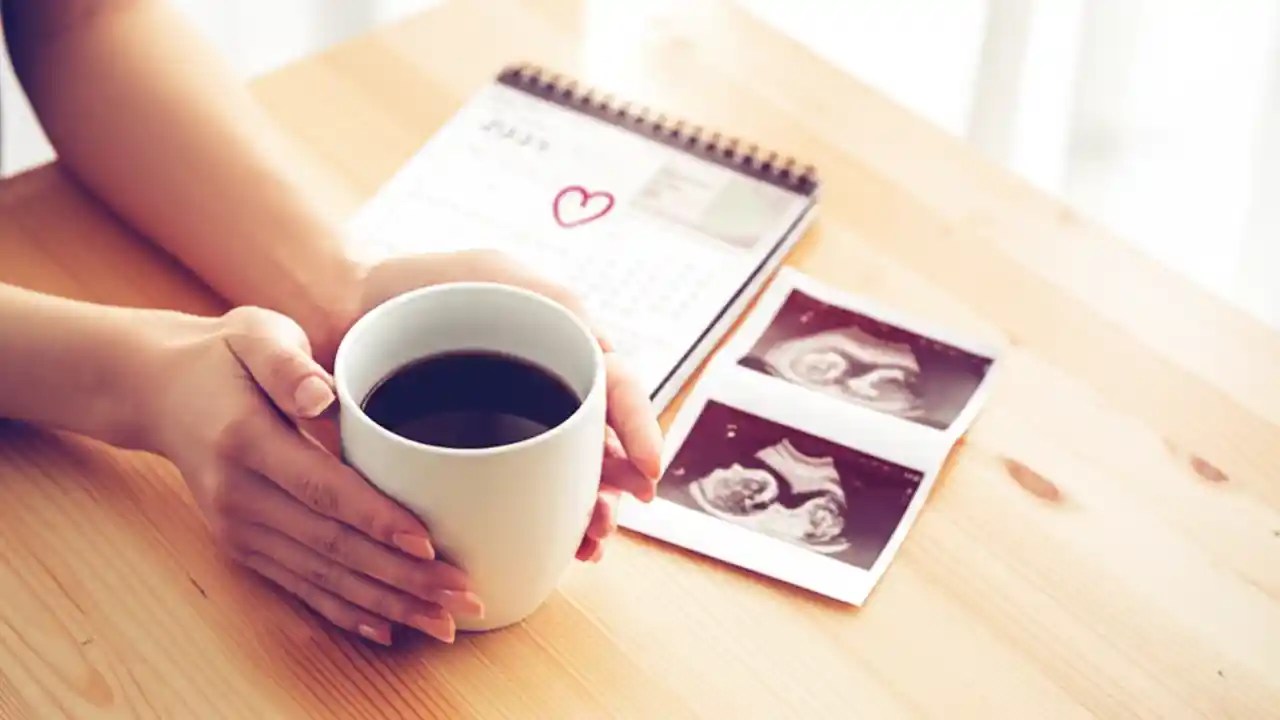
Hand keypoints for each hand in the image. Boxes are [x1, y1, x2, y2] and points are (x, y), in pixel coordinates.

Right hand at [138, 306, 481, 644]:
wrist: (158, 391)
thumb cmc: (223, 356)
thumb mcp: (253, 335)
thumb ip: (287, 364)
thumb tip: (321, 396)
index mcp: (247, 441)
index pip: (324, 489)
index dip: (378, 519)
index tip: (430, 544)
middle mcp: (240, 496)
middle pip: (332, 546)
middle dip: (402, 577)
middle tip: (463, 596)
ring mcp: (239, 528)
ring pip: (322, 577)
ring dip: (386, 604)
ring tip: (443, 624)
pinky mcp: (243, 545)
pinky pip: (299, 586)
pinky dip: (345, 611)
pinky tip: (388, 627)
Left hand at [349, 250, 663, 561]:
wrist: (338, 304)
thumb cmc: (420, 282)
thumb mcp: (500, 272)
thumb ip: (558, 301)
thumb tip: (611, 360)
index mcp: (558, 341)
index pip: (616, 385)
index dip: (638, 430)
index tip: (645, 474)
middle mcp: (540, 384)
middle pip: (597, 441)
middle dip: (613, 488)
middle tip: (607, 525)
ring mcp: (507, 419)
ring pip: (562, 472)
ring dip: (583, 511)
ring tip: (587, 546)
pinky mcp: (469, 451)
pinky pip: (514, 489)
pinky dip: (538, 518)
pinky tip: (548, 543)